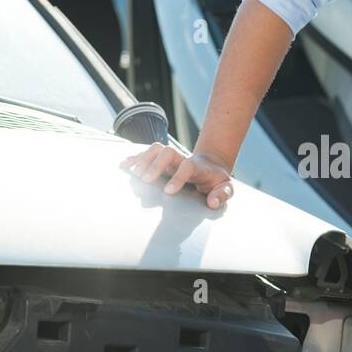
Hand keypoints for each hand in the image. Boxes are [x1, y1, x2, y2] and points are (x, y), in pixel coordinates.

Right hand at [119, 144, 234, 207]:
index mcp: (197, 168)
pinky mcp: (162, 160)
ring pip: (155, 149)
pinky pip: (146, 154)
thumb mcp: (226, 188)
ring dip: (144, 159)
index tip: (168, 191)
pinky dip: (135, 158)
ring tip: (135, 175)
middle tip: (146, 180)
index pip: (187, 167)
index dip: (177, 177)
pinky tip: (124, 165)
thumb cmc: (216, 180)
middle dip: (155, 164)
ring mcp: (171, 159)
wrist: (211, 166)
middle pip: (167, 152)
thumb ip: (222, 194)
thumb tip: (212, 202)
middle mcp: (182, 159)